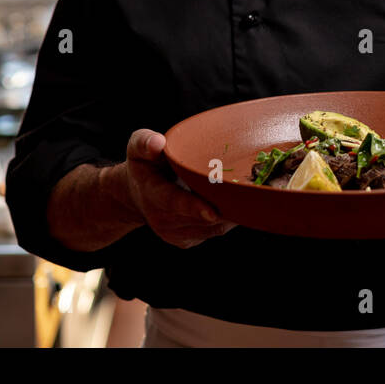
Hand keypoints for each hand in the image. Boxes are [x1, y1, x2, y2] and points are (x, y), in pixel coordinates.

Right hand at [118, 128, 236, 248]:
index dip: (193, 207)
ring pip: (210, 228)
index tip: (212, 211)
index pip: (172, 201)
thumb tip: (158, 142)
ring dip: (229, 214)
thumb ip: (145, 142)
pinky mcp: (185, 241)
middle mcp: (161, 218)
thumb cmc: (144, 164)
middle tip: (248, 194)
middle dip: (223, 208)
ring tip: (247, 195)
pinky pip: (212, 232)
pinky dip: (226, 220)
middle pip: (198, 218)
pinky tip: (234, 203)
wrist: (135, 194)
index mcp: (151, 191)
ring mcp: (173, 233)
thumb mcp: (138, 147)